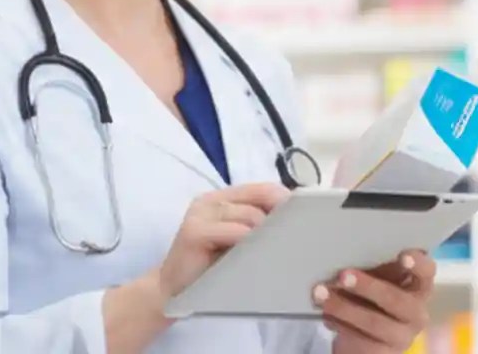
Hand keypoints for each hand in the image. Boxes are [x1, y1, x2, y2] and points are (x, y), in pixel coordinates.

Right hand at [157, 183, 290, 302]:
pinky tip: (255, 253)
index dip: (284, 198)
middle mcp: (210, 200)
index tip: (305, 214)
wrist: (171, 290)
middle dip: (280, 215)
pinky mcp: (194, 231)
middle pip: (259, 196)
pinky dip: (248, 240)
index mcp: (221, 199)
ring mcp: (200, 213)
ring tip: (275, 250)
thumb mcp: (235, 243)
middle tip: (295, 234)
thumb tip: (292, 222)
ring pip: (249, 214)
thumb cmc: (208, 268)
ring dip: (266, 233)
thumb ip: (254, 227)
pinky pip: (233, 231)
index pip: (261, 188)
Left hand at [314, 250, 435, 352]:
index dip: (418, 264)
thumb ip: (374, 268)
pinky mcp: (383, 353)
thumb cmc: (370, 298)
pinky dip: (340, 324)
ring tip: (321, 294)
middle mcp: (416, 312)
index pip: (427, 272)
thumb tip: (350, 250)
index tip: (402, 256)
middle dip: (368, 286)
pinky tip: (326, 315)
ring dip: (344, 307)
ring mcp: (401, 336)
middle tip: (343, 275)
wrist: (364, 341)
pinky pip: (360, 339)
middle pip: (397, 299)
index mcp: (418, 287)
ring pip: (374, 322)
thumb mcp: (374, 280)